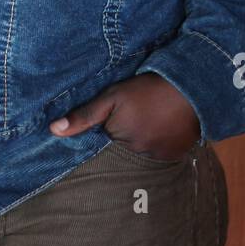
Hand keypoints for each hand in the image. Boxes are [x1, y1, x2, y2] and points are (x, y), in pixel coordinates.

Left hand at [48, 73, 200, 159]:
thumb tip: (54, 130)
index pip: (104, 143)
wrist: (190, 88)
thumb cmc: (147, 89)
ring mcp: (157, 158)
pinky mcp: (174, 156)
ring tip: (152, 119)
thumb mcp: (112, 97)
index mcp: (118, 140)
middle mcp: (136, 155)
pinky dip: (160, 144)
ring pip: (141, 152)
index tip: (117, 120)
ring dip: (144, 140)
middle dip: (126, 136)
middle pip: (123, 149)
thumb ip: (84, 115)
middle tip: (139, 116)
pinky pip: (160, 154)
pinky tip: (164, 127)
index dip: (108, 130)